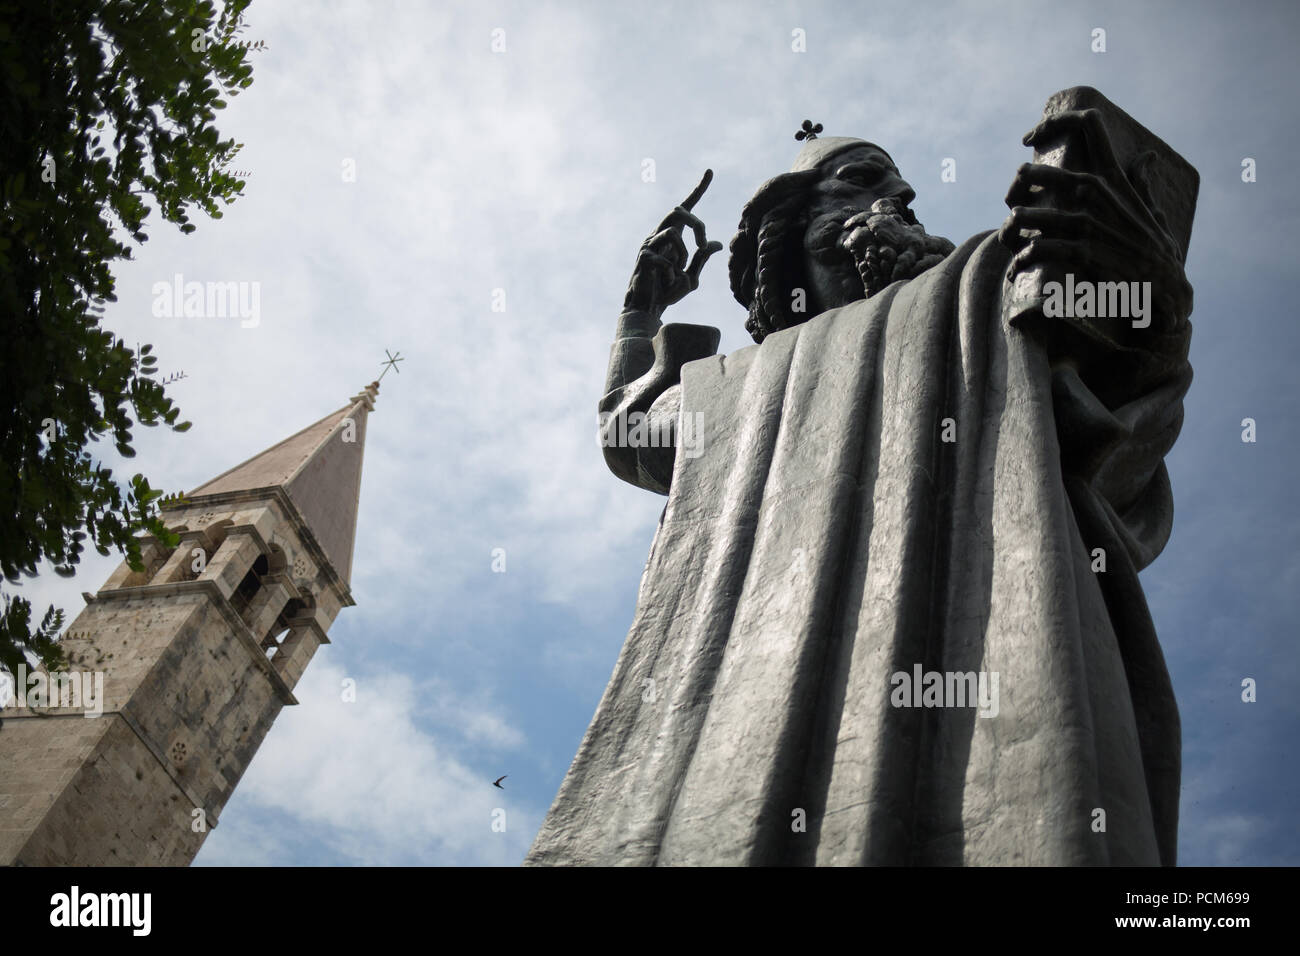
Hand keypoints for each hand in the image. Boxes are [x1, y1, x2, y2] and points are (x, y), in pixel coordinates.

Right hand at [623, 169, 724, 312]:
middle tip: (703, 245)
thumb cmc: (668, 292)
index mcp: (672, 236)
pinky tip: (667, 283)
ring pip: (673, 233)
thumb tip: (718, 243)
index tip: (710, 172)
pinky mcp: (642, 257)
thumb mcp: (691, 278)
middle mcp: (659, 235)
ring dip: (684, 254)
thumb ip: (702, 260)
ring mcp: (649, 244)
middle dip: (698, 226)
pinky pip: (665, 257)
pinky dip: (672, 273)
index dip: (698, 189)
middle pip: (678, 211)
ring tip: (680, 273)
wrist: (647, 309)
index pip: (686, 208)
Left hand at [998, 108, 1190, 319]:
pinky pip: (1034, 251)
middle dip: (1015, 187)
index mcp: (1111, 176)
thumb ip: (1142, 182)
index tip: (1030, 138)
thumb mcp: (1152, 209)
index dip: (1053, 122)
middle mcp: (1095, 193)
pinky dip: (1020, 262)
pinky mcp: (1081, 253)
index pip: (1089, 124)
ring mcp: (1087, 222)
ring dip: (1011, 229)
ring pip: (1025, 215)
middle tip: (1012, 202)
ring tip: (1010, 239)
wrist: (1164, 286)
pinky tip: (1016, 270)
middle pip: (1035, 172)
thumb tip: (1149, 157)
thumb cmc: (1156, 248)